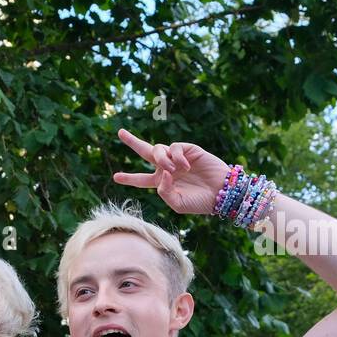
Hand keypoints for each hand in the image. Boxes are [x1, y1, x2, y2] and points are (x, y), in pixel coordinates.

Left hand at [112, 128, 230, 215]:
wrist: (221, 193)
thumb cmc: (199, 202)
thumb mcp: (178, 203)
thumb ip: (164, 192)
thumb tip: (161, 174)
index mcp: (162, 182)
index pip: (141, 179)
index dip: (129, 178)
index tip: (115, 177)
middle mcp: (167, 168)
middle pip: (145, 152)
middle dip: (133, 142)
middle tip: (120, 133)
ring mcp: (177, 158)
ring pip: (158, 150)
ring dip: (161, 160)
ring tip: (174, 171)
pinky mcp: (188, 150)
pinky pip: (174, 148)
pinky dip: (176, 157)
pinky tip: (185, 167)